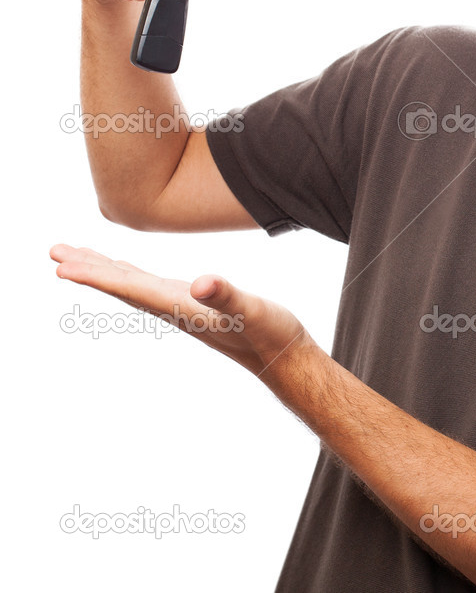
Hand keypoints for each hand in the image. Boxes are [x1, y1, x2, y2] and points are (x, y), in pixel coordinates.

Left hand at [49, 244, 311, 380]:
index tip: (62, 266)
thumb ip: (227, 296)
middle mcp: (175, 309)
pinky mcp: (194, 304)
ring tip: (76, 258)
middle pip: (123, 286)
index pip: (131, 289)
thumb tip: (201, 283)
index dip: (97, 275)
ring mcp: (182, 307)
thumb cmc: (271, 335)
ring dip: (104, 271)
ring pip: (133, 286)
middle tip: (54, 252)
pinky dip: (130, 275)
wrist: (284, 359)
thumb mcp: (252, 310)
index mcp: (182, 308)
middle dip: (89, 269)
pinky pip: (150, 287)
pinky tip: (126, 271)